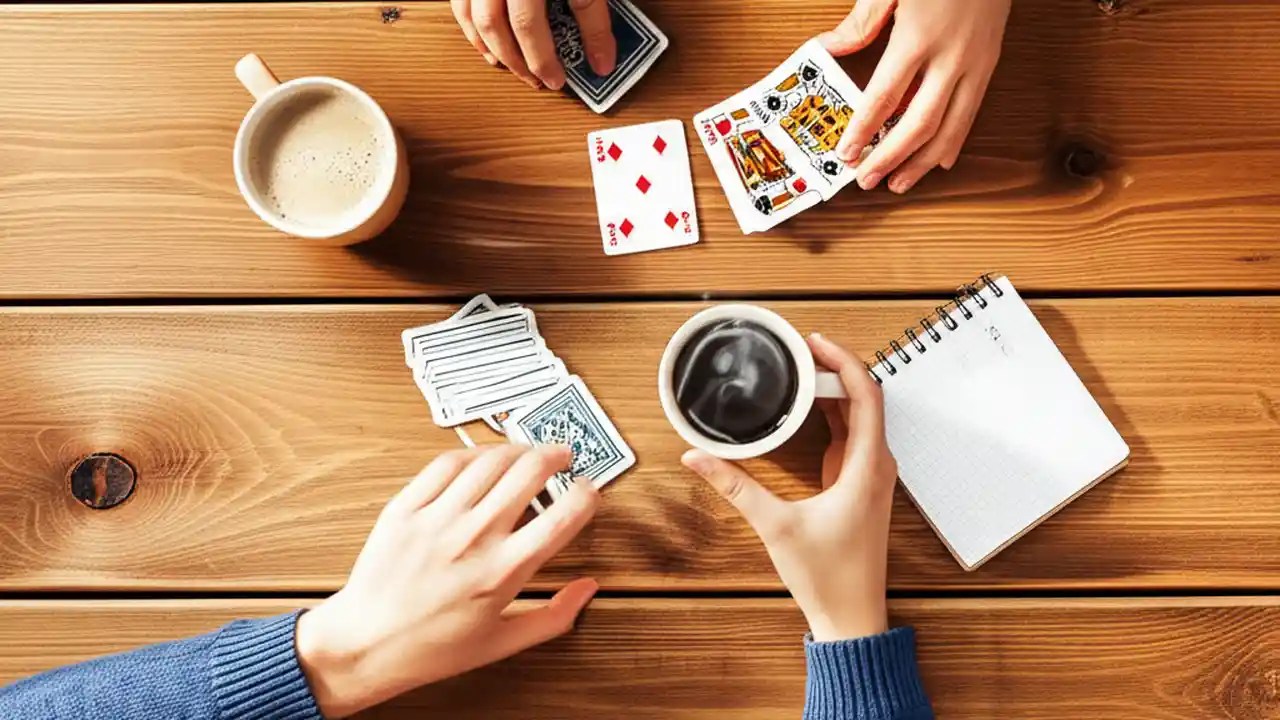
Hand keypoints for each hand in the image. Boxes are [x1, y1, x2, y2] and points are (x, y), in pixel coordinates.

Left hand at [295, 445, 599, 717]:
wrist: (364, 643)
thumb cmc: (429, 648)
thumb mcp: (502, 643)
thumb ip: (554, 616)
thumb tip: (587, 589)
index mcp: (503, 572)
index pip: (563, 516)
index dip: (586, 494)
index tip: (588, 491)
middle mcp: (472, 538)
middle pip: (530, 472)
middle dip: (555, 456)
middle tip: (560, 457)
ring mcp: (437, 519)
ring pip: (490, 460)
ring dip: (517, 449)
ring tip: (525, 453)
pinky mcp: (405, 508)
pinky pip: (445, 463)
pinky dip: (471, 452)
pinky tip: (480, 458)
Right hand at [451, 0, 616, 89]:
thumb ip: (593, 16)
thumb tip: (603, 62)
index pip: (529, 26)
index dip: (545, 59)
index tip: (560, 82)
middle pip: (497, 26)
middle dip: (518, 60)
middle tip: (537, 81)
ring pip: (473, 16)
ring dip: (488, 46)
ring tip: (505, 65)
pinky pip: (460, 2)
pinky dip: (470, 24)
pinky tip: (483, 36)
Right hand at [682, 334, 897, 640]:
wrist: (851, 618)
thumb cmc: (828, 578)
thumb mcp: (774, 526)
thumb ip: (735, 488)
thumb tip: (698, 458)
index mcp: (866, 468)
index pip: (866, 395)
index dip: (843, 361)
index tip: (815, 342)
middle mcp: (875, 466)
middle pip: (865, 398)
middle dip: (835, 367)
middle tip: (801, 347)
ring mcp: (869, 476)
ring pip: (860, 416)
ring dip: (834, 389)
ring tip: (802, 367)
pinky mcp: (858, 485)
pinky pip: (851, 436)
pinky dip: (832, 414)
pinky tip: (807, 406)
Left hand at [821, 0, 1010, 192]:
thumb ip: (862, 21)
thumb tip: (832, 48)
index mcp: (920, 36)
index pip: (885, 97)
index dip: (863, 130)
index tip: (846, 153)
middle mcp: (952, 56)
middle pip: (920, 122)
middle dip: (891, 157)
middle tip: (866, 179)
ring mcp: (977, 62)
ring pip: (952, 127)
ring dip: (923, 161)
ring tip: (899, 183)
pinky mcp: (991, 62)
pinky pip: (972, 112)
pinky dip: (954, 140)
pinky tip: (939, 160)